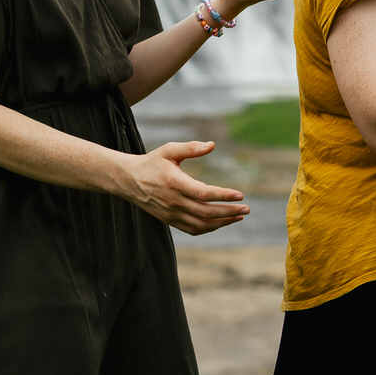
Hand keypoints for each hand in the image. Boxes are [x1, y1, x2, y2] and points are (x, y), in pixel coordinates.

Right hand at [119, 140, 249, 234]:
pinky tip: (222, 222)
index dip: (223, 196)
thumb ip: (191, 147)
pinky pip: (193, 229)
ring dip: (222, 222)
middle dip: (229, 212)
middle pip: (206, 212)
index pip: (204, 193)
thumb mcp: (169, 150)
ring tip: (238, 216)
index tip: (240, 195)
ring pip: (201, 225)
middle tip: (246, 209)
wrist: (128, 181)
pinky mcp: (170, 220)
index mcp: (175, 183)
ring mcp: (172, 214)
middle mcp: (174, 202)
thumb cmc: (151, 162)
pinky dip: (209, 228)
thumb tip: (212, 145)